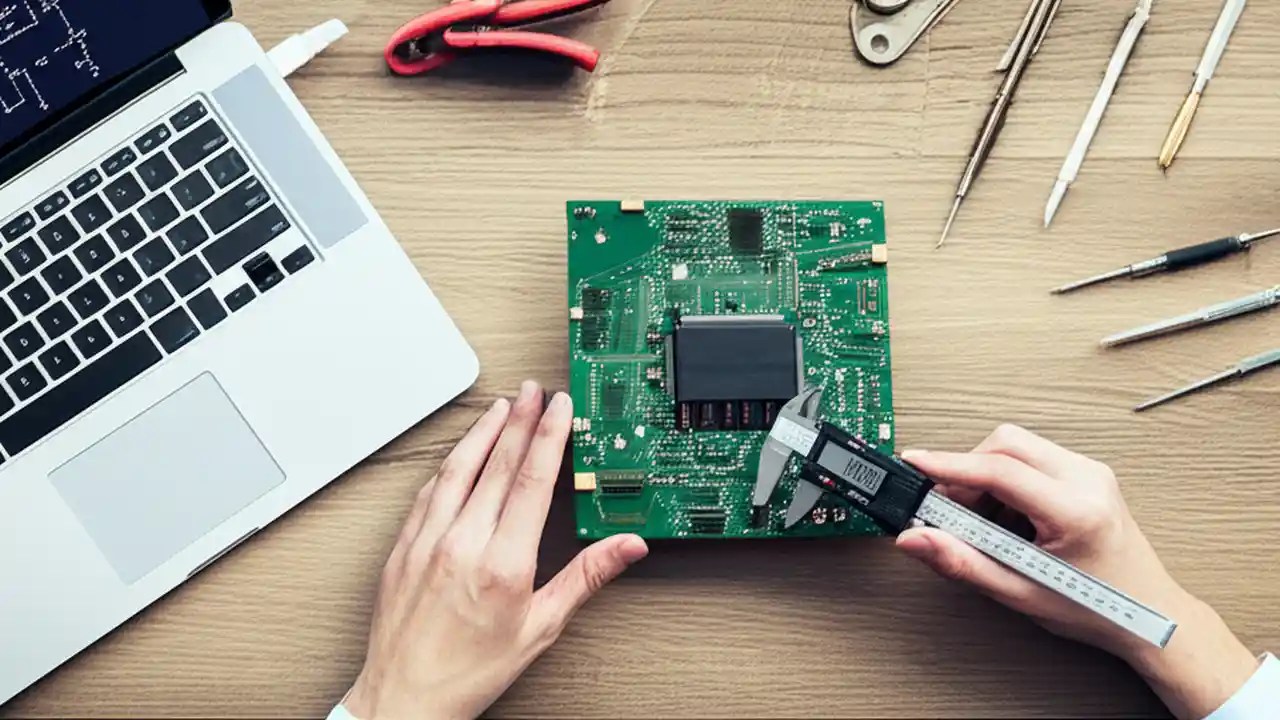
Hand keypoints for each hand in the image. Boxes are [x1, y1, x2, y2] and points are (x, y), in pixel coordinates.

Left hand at [345, 382, 647, 719]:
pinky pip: (429, 491)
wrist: (405, 697)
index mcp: (503, 562)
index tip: (557, 409)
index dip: (547, 436)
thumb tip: (626, 548)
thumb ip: (585, 578)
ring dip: (482, 432)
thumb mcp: (541, 628)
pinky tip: (459, 453)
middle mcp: (462, 543)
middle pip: (497, 464)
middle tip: (533, 391)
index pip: (532, 480)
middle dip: (518, 420)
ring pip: (458, 469)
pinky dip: (449, 463)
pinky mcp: (403, 547)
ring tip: (499, 406)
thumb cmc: (469, 671)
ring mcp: (428, 541)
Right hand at [896, 425, 1256, 719]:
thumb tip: (917, 540)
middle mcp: (1088, 479)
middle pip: (1005, 444)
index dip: (949, 465)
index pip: (1000, 471)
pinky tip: (1008, 519)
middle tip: (949, 512)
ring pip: (1015, 446)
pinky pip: (1030, 457)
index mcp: (1077, 510)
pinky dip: (1004, 481)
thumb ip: (963, 563)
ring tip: (985, 524)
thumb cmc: (1100, 609)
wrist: (1152, 614)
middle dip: (966, 472)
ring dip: (985, 477)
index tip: (914, 463)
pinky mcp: (1085, 472)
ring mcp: (1090, 471)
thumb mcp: (1022, 593)